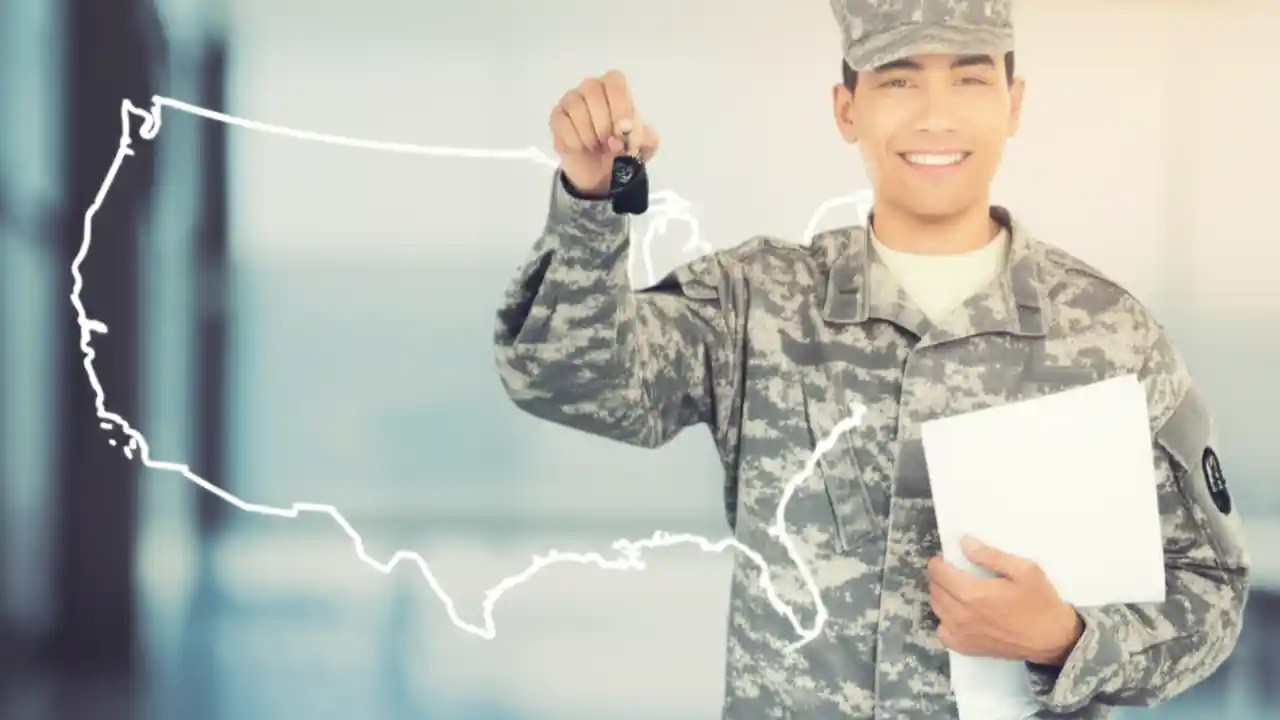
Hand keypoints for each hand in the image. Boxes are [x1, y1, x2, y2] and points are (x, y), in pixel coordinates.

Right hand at [548, 69, 660, 196]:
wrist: (600, 173)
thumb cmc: (623, 151)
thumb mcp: (645, 146)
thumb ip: (644, 137)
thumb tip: (622, 134)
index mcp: (616, 90)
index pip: (615, 81)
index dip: (619, 105)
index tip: (622, 129)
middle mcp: (592, 89)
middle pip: (592, 91)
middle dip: (603, 123)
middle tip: (608, 143)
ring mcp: (572, 101)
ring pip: (576, 107)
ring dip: (589, 134)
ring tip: (596, 146)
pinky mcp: (557, 117)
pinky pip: (562, 122)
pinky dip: (574, 140)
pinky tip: (581, 148)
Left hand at [926, 536, 1084, 665]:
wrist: (1052, 639)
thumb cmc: (1040, 602)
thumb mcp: (1023, 570)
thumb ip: (990, 555)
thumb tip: (964, 542)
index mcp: (973, 594)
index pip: (938, 573)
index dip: (938, 563)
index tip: (945, 559)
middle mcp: (961, 615)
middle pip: (935, 590)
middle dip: (939, 577)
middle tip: (952, 572)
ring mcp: (962, 634)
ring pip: (936, 609)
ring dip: (941, 596)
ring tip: (956, 590)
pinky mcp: (966, 648)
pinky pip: (942, 631)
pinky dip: (945, 620)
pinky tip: (958, 614)